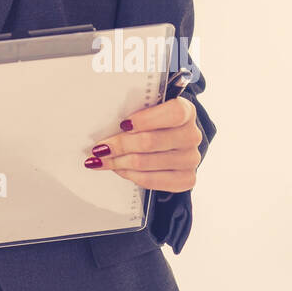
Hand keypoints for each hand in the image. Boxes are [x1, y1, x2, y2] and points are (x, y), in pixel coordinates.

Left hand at [84, 97, 201, 191]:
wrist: (171, 142)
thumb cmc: (154, 122)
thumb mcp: (148, 109)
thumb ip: (134, 109)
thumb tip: (105, 118)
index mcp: (186, 111)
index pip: (172, 114)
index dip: (146, 120)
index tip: (122, 124)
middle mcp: (192, 136)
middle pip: (151, 141)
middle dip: (120, 145)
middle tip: (99, 148)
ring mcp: (191, 159)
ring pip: (146, 162)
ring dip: (119, 162)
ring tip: (102, 160)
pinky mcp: (186, 179)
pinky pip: (151, 181)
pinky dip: (130, 175)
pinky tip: (118, 169)